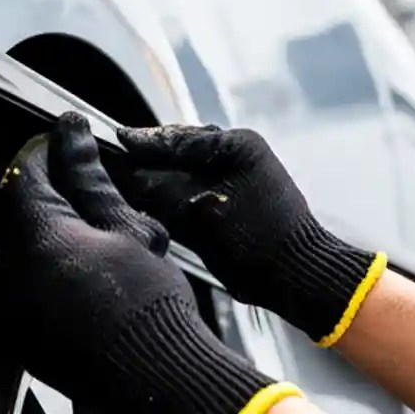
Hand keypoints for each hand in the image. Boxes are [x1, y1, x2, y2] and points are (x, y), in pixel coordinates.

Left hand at [0, 113, 301, 413]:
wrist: (156, 378)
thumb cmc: (148, 304)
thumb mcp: (126, 229)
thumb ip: (88, 178)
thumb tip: (72, 132)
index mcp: (30, 240)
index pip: (21, 174)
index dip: (47, 153)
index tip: (68, 147)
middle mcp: (3, 274)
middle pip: (13, 210)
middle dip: (47, 197)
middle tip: (89, 196)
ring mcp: (2, 308)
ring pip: (14, 247)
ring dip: (44, 234)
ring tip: (91, 240)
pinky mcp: (10, 332)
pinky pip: (16, 283)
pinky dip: (41, 269)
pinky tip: (80, 274)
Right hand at [116, 125, 386, 346]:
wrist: (298, 276)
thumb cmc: (257, 240)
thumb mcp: (200, 211)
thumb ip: (160, 189)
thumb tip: (126, 174)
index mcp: (237, 145)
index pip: (178, 137)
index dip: (144, 142)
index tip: (116, 139)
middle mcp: (236, 157)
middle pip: (178, 153)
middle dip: (149, 160)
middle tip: (116, 162)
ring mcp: (235, 179)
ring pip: (184, 173)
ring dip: (159, 179)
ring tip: (128, 182)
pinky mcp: (231, 204)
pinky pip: (194, 192)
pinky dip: (174, 197)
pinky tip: (152, 203)